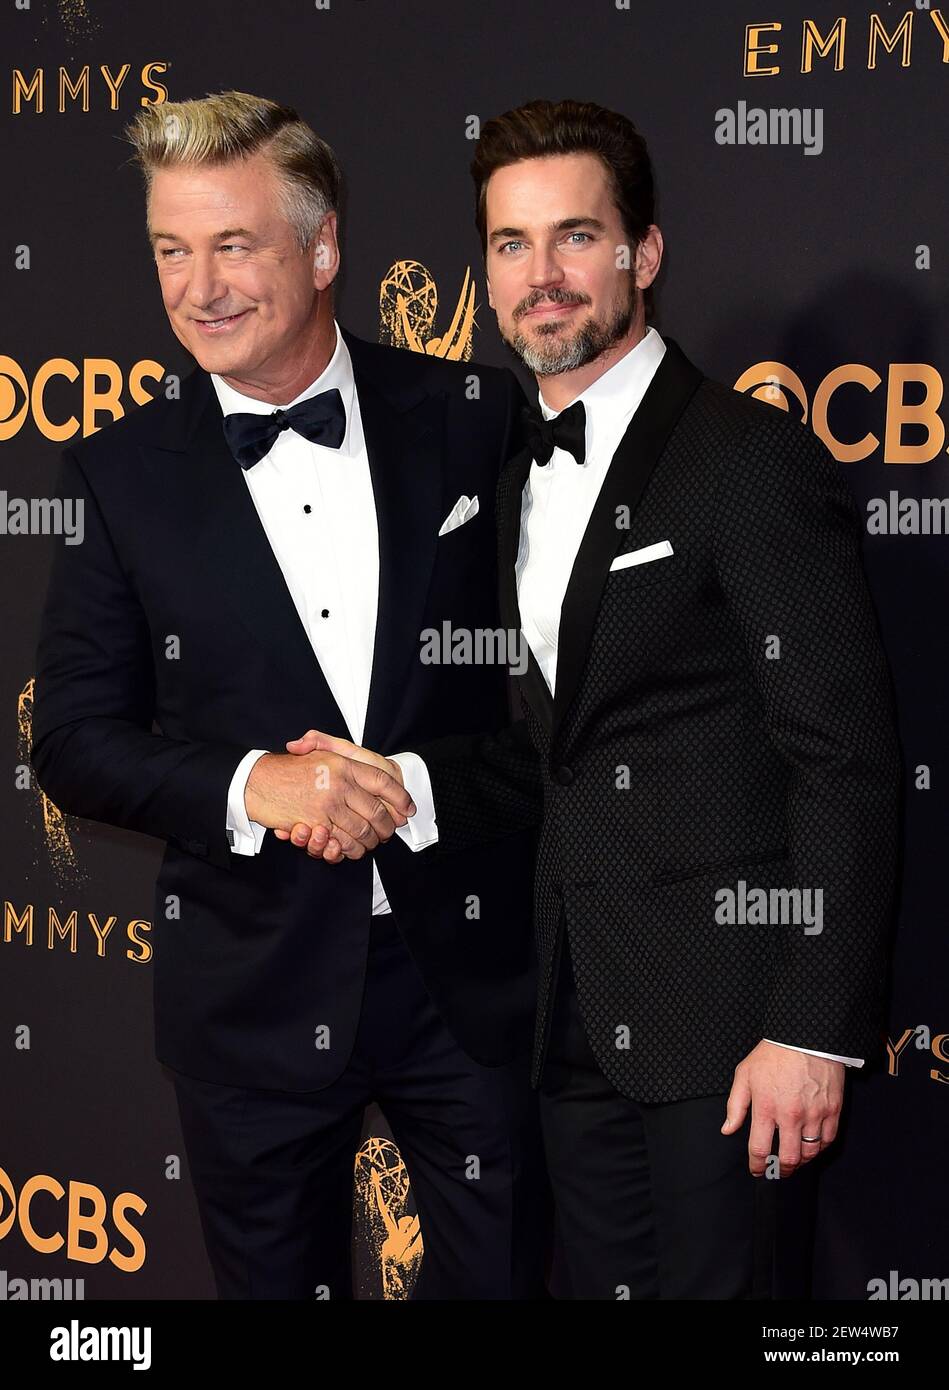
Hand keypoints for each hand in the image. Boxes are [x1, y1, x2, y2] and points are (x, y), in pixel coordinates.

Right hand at [273, 729, 406, 861]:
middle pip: (377, 811)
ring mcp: (329, 804)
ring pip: (363, 830)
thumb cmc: (290, 768)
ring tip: (372, 842)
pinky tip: (354, 848)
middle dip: (387, 826)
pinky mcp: (316, 823)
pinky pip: (343, 841)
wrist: (257, 780)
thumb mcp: (319, 750)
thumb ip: (344, 750)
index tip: (409, 808)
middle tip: (389, 831)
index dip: (400, 797)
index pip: (383, 782)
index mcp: (345, 764)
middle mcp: (341, 783)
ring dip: (370, 840)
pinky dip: (351, 849)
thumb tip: (376, 771)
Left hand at [721, 1041, 843, 1177]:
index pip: (759, 1149)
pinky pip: (828, 1140)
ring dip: (801, 1161)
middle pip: (788, 1158)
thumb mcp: (745, 1074)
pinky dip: (820, 1148)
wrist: (804, 1036)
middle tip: (777, 1170)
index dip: (756, 1166)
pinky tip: (812, 1146)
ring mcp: (814, 1114)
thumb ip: (735, 1106)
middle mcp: (791, 1115)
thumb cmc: (773, 1054)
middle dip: (780, 1170)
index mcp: (766, 1107)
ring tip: (794, 1159)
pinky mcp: (832, 1110)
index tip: (756, 1170)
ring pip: (810, 1153)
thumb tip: (728, 1130)